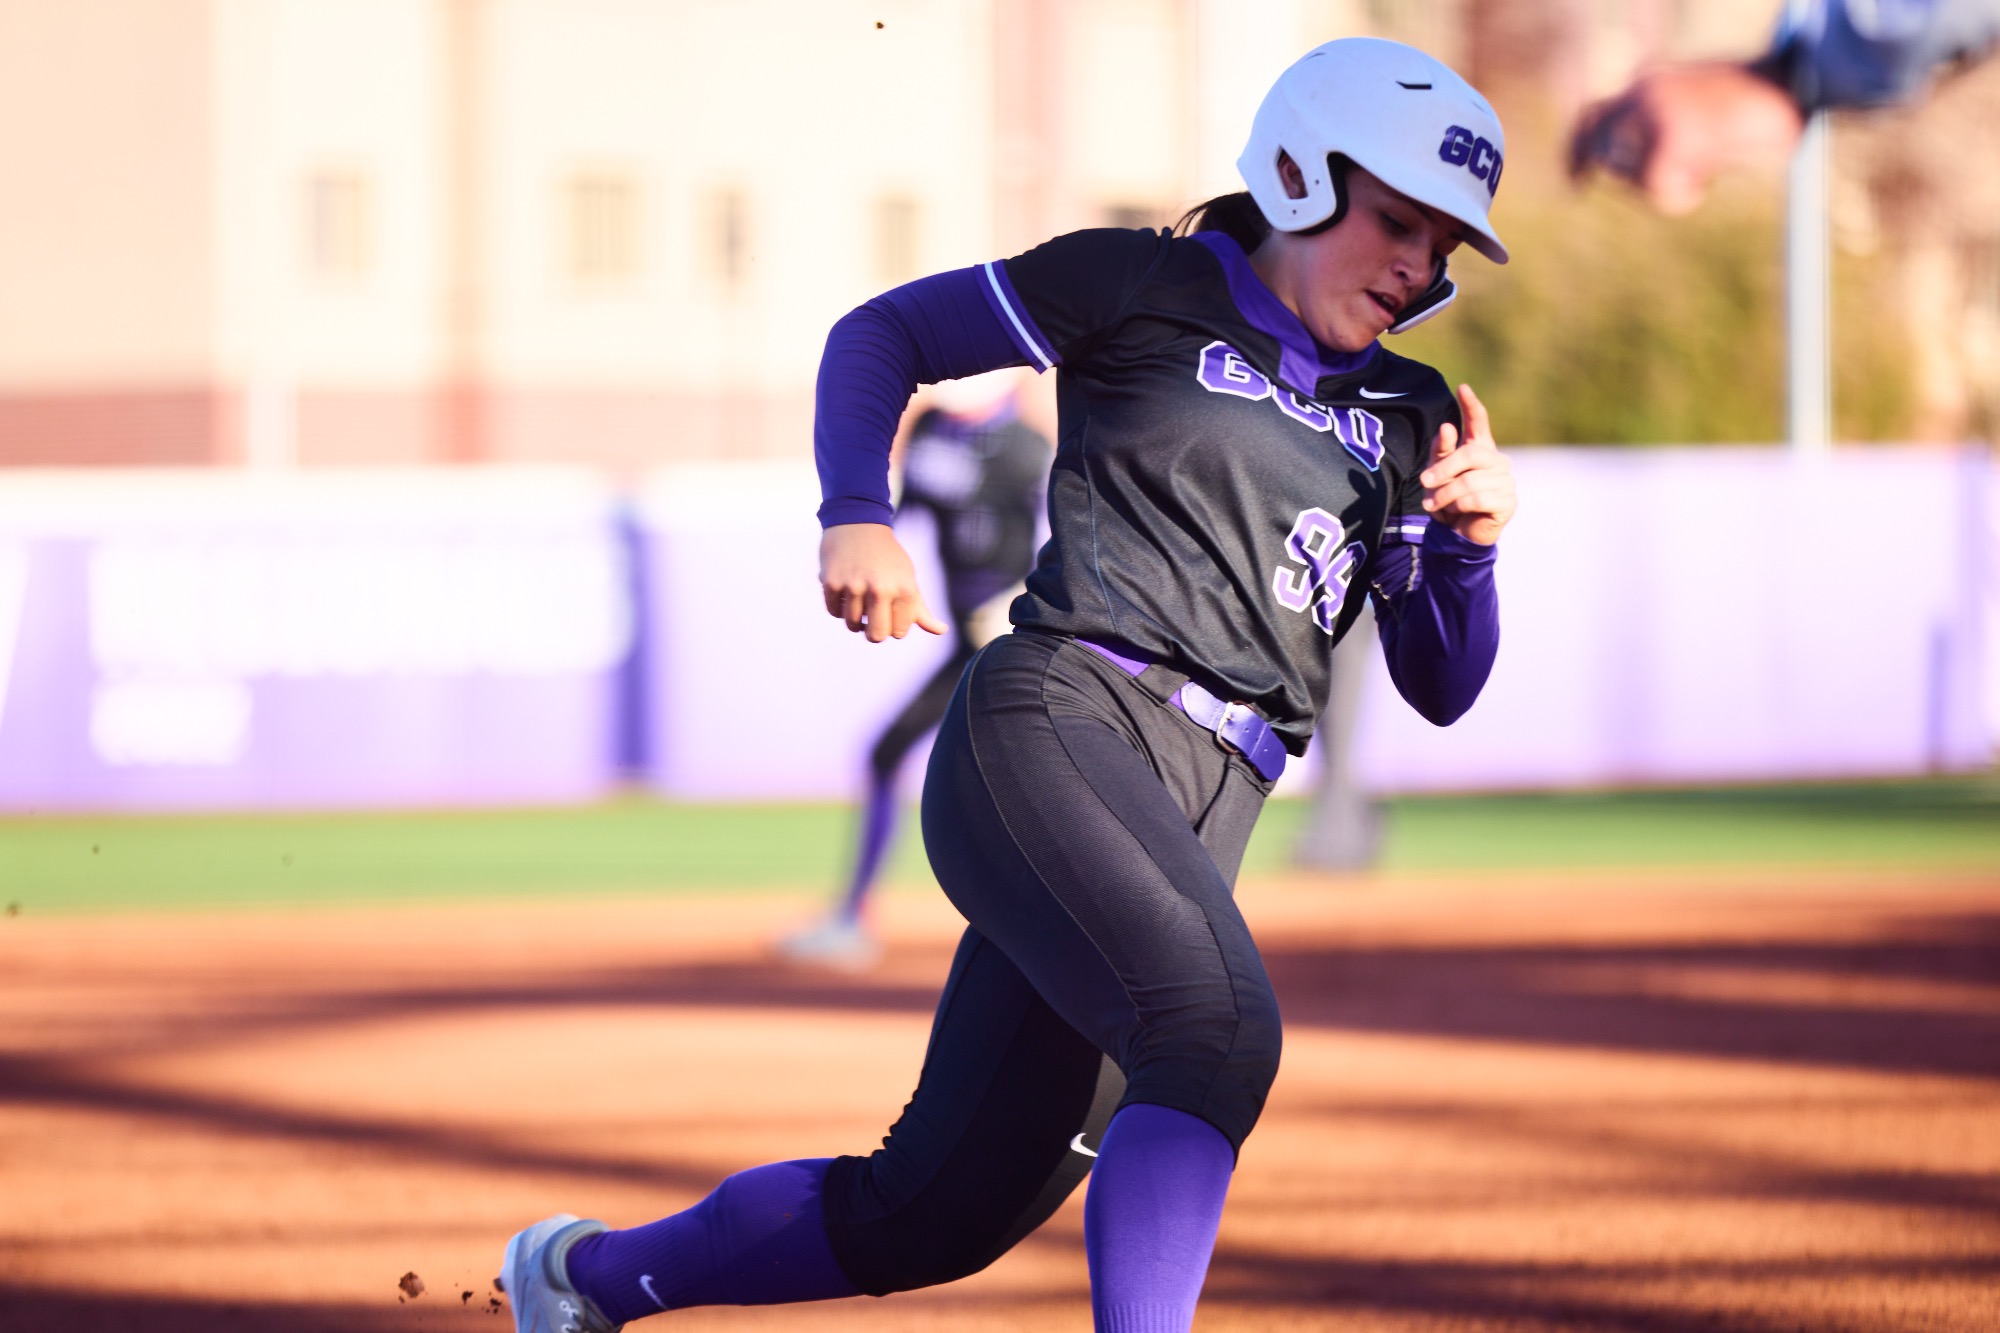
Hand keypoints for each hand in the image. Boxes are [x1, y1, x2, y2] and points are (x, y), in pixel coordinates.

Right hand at [819, 523, 947, 641]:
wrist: (857, 522)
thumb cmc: (887, 557)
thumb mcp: (907, 578)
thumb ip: (920, 610)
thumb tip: (942, 631)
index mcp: (905, 589)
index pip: (898, 632)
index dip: (893, 626)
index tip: (890, 611)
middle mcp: (880, 589)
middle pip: (876, 636)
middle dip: (873, 632)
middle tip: (872, 618)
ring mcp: (854, 585)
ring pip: (852, 625)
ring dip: (854, 618)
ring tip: (858, 599)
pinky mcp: (832, 582)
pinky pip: (834, 612)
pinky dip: (839, 607)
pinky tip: (845, 592)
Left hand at [1419, 384, 1513, 545]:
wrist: (1458, 535)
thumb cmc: (1448, 501)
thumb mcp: (1438, 476)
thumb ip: (1441, 453)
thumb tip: (1447, 427)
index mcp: (1479, 450)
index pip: (1478, 423)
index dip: (1471, 406)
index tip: (1462, 388)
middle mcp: (1496, 461)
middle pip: (1470, 454)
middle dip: (1443, 469)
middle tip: (1425, 483)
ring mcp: (1505, 481)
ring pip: (1470, 481)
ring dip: (1446, 495)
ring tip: (1436, 504)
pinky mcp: (1508, 502)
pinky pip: (1478, 498)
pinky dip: (1459, 506)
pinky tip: (1456, 513)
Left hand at [1568, 62, 1803, 214]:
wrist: (1801, 80)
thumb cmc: (1766, 103)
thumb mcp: (1707, 111)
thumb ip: (1670, 131)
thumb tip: (1645, 173)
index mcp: (1649, 81)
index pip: (1592, 118)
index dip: (1578, 154)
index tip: (1574, 188)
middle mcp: (1642, 90)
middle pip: (1605, 154)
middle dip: (1632, 179)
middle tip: (1682, 178)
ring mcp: (1654, 110)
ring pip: (1631, 175)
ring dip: (1667, 184)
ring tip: (1708, 167)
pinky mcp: (1673, 134)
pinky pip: (1656, 188)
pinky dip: (1680, 196)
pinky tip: (1706, 182)